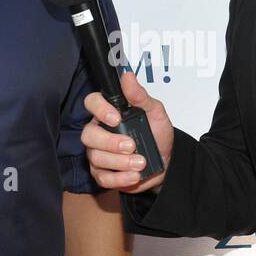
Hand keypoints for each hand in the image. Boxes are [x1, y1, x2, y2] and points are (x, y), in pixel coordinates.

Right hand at [81, 70, 173, 193]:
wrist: (167, 160)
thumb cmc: (157, 134)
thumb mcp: (155, 111)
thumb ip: (140, 96)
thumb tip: (127, 76)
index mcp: (108, 112)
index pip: (92, 103)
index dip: (99, 109)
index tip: (116, 118)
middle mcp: (99, 132)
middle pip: (88, 135)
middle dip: (110, 142)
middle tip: (131, 145)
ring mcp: (98, 153)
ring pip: (96, 157)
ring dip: (119, 162)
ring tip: (140, 163)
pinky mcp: (102, 173)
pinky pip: (102, 177)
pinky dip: (120, 178)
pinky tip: (134, 175)